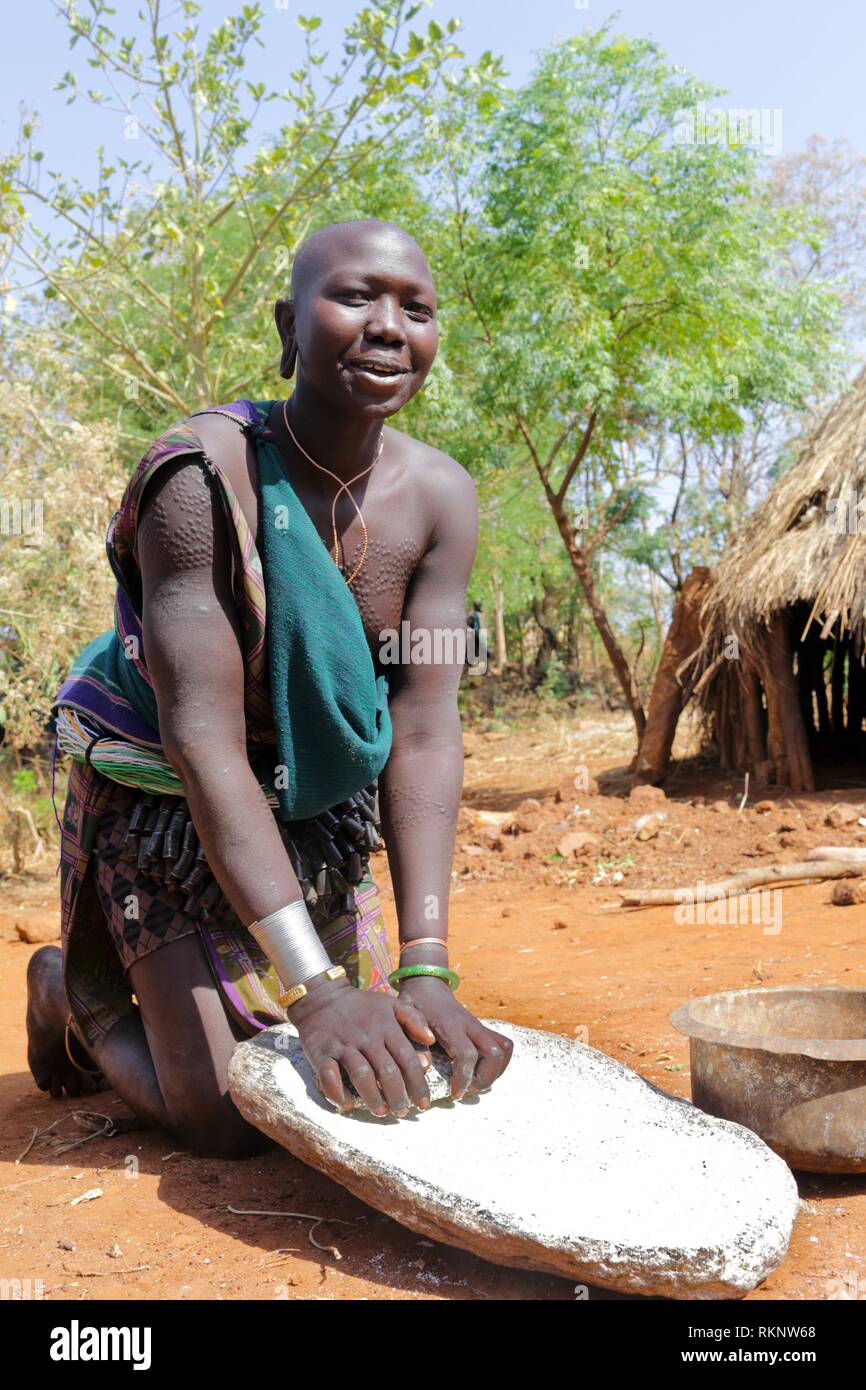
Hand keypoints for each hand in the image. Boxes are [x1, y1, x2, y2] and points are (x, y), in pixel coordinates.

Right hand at [288, 973, 436, 1116]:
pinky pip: (328, 1076)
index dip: (418, 1083)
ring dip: (372, 1097)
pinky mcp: (321, 1053)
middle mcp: (366, 1038)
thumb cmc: (361, 1005)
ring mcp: (343, 1046)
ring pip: (361, 1075)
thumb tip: (431, 1040)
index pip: (407, 1058)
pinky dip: (337, 1092)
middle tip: (402, 1112)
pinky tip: (346, 1103)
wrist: (321, 997)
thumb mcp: (390, 1004)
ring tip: (381, 1111)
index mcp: (386, 1026)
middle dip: (397, 1096)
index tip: (424, 1104)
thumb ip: (413, 1019)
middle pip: (387, 1071)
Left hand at [395, 975, 513, 1098]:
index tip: (455, 1093)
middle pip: (494, 1053)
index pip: (467, 1054)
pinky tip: (483, 1072)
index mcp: (450, 1025)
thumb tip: (425, 1064)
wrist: (427, 985)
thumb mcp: (405, 1019)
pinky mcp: (483, 1029)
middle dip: (485, 1078)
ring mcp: (479, 1026)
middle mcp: (469, 1025)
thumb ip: (413, 1040)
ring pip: (504, 1048)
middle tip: (466, 1089)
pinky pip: (504, 1044)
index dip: (464, 1078)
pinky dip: (500, 1062)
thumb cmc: (414, 1005)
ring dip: (495, 1072)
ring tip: (475, 1083)